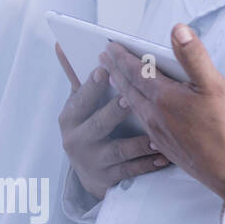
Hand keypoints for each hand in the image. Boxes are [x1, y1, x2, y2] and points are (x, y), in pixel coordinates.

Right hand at [56, 42, 168, 199]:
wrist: (89, 172)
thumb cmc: (87, 126)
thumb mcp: (78, 104)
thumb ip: (75, 76)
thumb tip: (60, 44)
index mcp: (69, 117)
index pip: (80, 100)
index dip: (90, 87)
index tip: (103, 71)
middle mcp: (76, 140)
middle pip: (97, 124)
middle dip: (113, 111)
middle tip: (129, 98)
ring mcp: (93, 161)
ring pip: (118, 151)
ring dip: (138, 143)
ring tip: (157, 135)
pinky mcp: (109, 179)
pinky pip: (132, 171)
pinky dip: (149, 164)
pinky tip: (165, 156)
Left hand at [99, 24, 224, 201]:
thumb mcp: (215, 86)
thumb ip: (193, 57)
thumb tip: (178, 29)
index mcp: (163, 97)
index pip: (136, 70)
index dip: (122, 56)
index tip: (109, 45)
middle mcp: (153, 114)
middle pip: (128, 86)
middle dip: (114, 69)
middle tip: (102, 58)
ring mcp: (155, 130)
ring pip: (131, 104)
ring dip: (120, 87)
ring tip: (112, 78)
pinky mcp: (162, 143)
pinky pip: (138, 119)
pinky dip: (131, 106)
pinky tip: (134, 108)